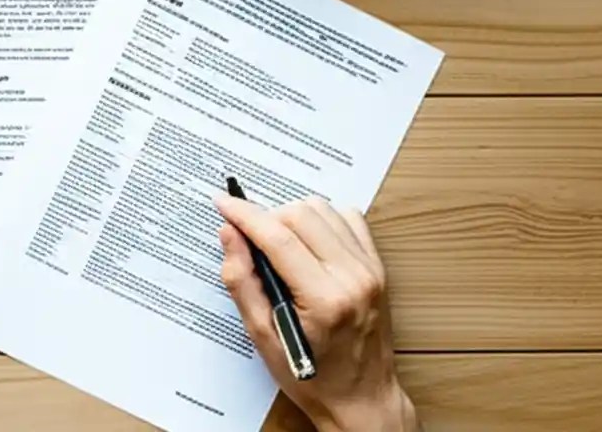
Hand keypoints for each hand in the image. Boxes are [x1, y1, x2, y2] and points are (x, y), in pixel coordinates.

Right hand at [215, 196, 418, 431]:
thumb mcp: (263, 337)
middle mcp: (353, 277)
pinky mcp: (378, 267)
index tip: (223, 202)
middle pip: (300, 214)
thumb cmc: (312, 376)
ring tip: (279, 246)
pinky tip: (308, 243)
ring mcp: (370, 269)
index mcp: (324, 299)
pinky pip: (348, 219)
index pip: (277, 237)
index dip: (244, 214)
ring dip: (293, 218)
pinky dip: (322, 221)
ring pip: (324, 210)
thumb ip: (242, 282)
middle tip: (250, 241)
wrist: (362, 398)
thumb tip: (229, 235)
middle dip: (267, 218)